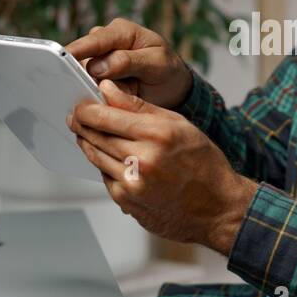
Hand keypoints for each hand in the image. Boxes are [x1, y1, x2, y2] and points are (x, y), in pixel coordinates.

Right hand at [65, 18, 192, 109]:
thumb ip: (128, 62)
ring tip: (112, 97)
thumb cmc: (167, 70)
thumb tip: (97, 66)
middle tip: (98, 91)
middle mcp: (104, 42)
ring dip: (91, 88)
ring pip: (81, 75)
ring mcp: (97, 60)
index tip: (63, 59)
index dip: (78, 50)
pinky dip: (93, 96)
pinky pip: (86, 87)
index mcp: (121, 31)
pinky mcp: (95, 78)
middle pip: (82, 58)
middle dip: (84, 75)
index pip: (95, 40)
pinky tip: (105, 102)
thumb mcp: (156, 64)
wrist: (173, 87)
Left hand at [69, 80, 256, 253]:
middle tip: (78, 118)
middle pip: (95, 136)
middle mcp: (142, 159)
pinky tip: (113, 160)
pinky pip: (104, 177)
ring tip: (92, 136)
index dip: (86, 109)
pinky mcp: (126, 201)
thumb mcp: (178, 124)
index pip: (104, 116)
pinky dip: (104, 166)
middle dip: (83, 125)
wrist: (217, 207)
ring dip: (89, 144)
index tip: (81, 106)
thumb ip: (138, 106)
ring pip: (96, 157)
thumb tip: (107, 89)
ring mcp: (132, 183)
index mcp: (156, 134)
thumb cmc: (204, 164)